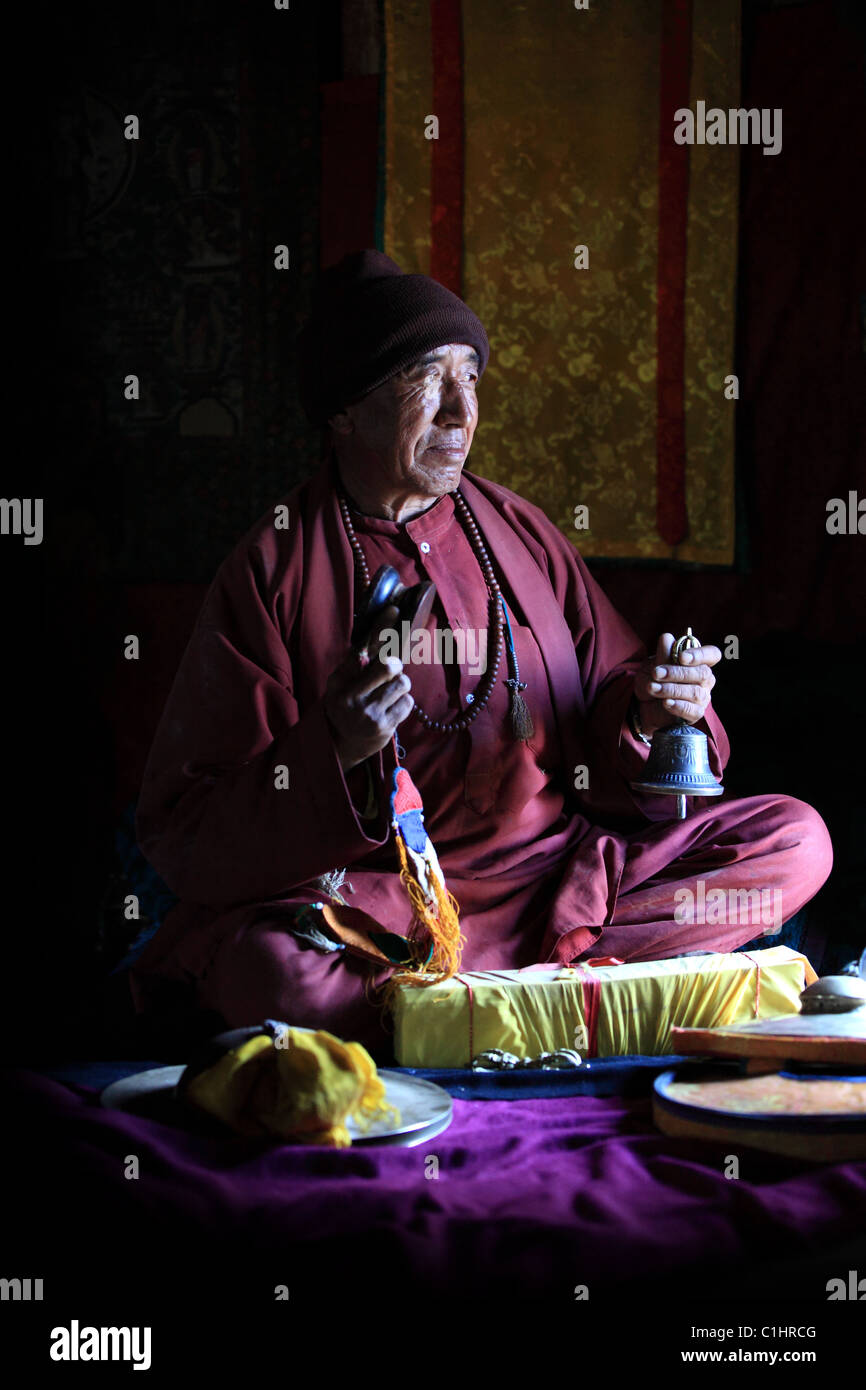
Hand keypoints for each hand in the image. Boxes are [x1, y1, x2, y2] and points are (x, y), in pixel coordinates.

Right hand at [323, 605, 413, 771]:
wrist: (342, 744)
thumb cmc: (345, 706)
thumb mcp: (340, 684)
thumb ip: (354, 664)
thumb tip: (374, 637)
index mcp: (340, 681)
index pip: (363, 649)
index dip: (380, 628)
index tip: (393, 610)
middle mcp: (352, 696)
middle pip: (388, 665)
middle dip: (394, 666)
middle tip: (389, 674)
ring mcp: (369, 713)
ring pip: (402, 683)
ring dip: (400, 687)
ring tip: (387, 696)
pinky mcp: (385, 727)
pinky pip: (408, 703)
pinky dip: (403, 703)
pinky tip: (390, 710)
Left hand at [633, 632, 719, 734]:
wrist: (642, 704)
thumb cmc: (652, 680)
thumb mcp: (652, 665)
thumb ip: (662, 654)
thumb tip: (668, 638)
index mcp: (697, 662)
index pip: (712, 654)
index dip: (700, 654)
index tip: (682, 657)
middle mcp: (704, 679)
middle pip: (702, 673)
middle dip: (677, 673)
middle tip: (656, 673)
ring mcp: (702, 697)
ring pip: (695, 692)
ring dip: (671, 689)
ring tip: (652, 688)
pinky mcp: (695, 713)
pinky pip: (692, 710)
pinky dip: (678, 705)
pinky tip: (665, 702)